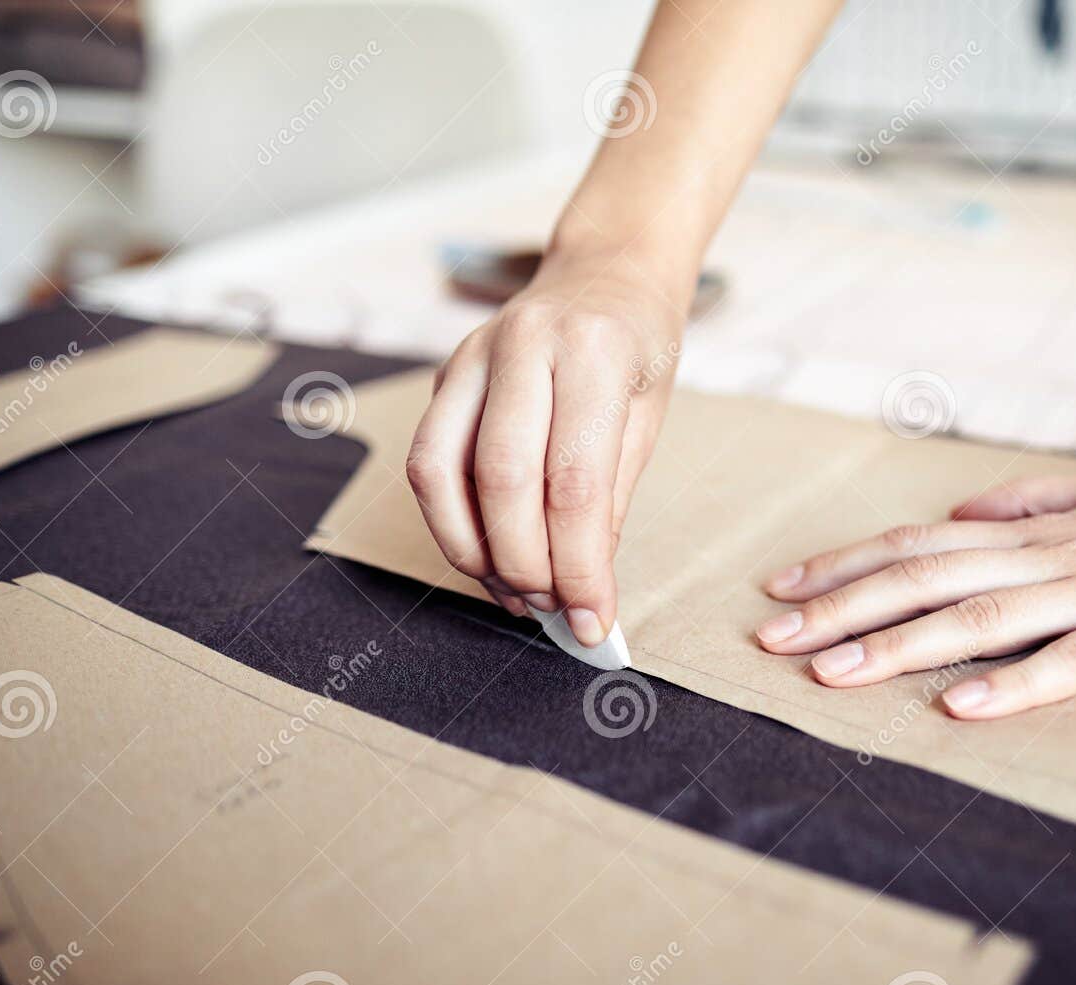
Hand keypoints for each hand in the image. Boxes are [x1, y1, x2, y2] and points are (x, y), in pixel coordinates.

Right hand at [407, 248, 687, 643]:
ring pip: (443, 472)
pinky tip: (487, 554)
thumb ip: (609, 503)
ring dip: (475, 550)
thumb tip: (584, 590)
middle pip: (503, 479)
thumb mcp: (646, 422)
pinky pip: (429, 462)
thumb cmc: (634, 351)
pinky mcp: (445, 376)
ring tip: (517, 592)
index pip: (574, 481)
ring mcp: (472, 356)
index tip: (591, 619)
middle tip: (552, 609)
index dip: (579, 564)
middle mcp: (523, 344)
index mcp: (592, 352)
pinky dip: (451, 522)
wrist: (606, 274)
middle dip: (525, 563)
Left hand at [754, 458, 1075, 717]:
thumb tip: (955, 507)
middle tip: (770, 639)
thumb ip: (1026, 500)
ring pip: (981, 618)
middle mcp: (1050, 555)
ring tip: (832, 673)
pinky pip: (1074, 661)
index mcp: (1036, 530)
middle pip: (927, 578)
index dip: (847, 566)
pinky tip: (961, 709)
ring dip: (900, 646)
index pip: (919, 544)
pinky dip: (1015, 685)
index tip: (782, 589)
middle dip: (843, 610)